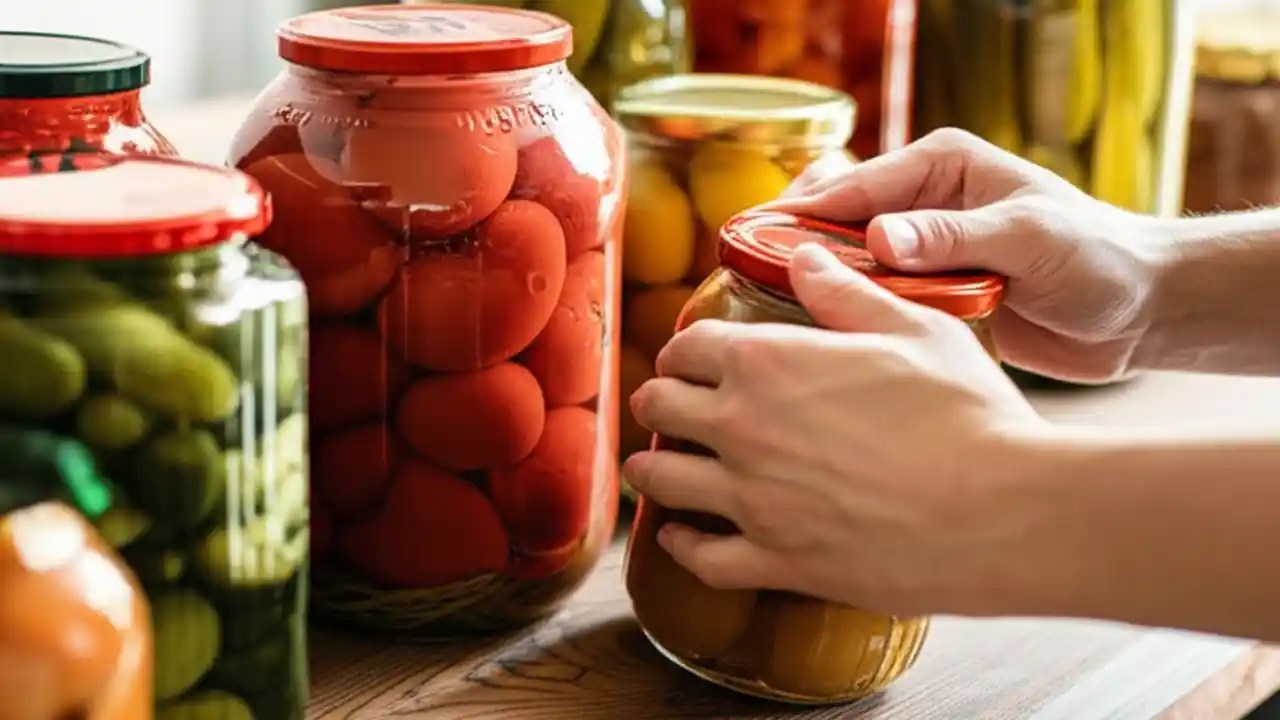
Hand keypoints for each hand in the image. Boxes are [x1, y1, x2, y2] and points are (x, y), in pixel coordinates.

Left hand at [624, 244, 1049, 616]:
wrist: (1005, 510)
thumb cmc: (968, 411)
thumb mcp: (913, 328)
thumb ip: (845, 292)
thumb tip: (803, 255)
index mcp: (769, 361)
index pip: (688, 346)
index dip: (683, 349)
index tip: (688, 359)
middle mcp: (743, 427)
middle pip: (660, 408)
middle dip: (659, 402)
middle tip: (666, 407)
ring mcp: (755, 500)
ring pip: (662, 481)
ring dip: (651, 469)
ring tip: (652, 467)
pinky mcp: (778, 561)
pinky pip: (702, 558)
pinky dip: (680, 545)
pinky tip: (678, 536)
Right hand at [766, 128, 1170, 383]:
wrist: (1140, 313)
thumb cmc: (1098, 258)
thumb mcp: (1030, 238)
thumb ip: (954, 237)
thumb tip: (878, 239)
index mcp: (942, 166)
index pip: (855, 184)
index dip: (801, 213)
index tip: (754, 238)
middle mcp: (923, 204)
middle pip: (836, 222)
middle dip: (793, 247)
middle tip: (746, 278)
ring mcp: (922, 253)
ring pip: (846, 267)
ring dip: (813, 288)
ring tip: (764, 316)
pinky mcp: (929, 297)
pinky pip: (872, 304)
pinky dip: (845, 318)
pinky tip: (812, 342)